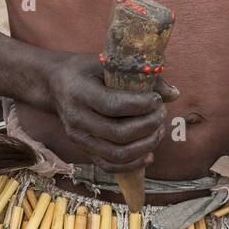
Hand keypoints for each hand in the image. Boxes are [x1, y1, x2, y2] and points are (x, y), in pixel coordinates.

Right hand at [45, 52, 179, 172]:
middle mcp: (76, 118)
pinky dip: (133, 164)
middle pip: (118, 133)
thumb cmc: (85, 70)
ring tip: (158, 130)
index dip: (140, 105)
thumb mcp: (107, 62)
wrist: (55, 84)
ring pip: (117, 154)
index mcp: (79, 92)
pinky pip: (109, 166)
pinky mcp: (83, 150)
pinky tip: (149, 154)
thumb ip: (139, 75)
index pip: (113, 105)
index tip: (157, 100)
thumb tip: (173, 94)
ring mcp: (78, 138)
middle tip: (161, 113)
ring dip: (145, 145)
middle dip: (148, 125)